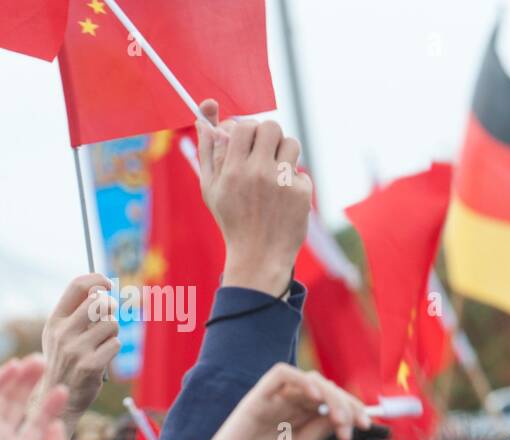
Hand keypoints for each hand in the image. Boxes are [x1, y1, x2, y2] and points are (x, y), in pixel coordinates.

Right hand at [0, 355, 69, 439]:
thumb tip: (56, 424)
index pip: (38, 422)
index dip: (51, 405)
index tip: (64, 389)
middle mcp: (3, 437)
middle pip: (20, 404)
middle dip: (33, 384)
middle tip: (46, 363)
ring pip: (5, 396)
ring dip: (19, 377)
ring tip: (35, 359)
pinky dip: (0, 379)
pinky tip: (14, 365)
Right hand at [37, 274, 119, 432]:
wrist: (58, 395)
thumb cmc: (66, 359)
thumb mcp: (61, 333)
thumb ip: (78, 311)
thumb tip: (100, 287)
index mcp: (55, 320)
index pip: (77, 287)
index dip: (97, 279)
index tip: (107, 283)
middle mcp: (62, 332)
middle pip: (99, 301)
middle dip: (110, 307)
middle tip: (107, 319)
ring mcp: (74, 349)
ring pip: (112, 324)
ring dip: (113, 332)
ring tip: (102, 343)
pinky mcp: (89, 366)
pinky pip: (116, 345)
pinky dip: (114, 348)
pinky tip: (102, 357)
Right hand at [185, 363, 369, 439]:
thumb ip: (319, 431)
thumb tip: (345, 417)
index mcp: (298, 419)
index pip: (331, 402)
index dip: (352, 409)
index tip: (366, 426)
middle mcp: (287, 405)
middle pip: (325, 389)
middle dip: (347, 404)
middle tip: (357, 426)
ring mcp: (272, 400)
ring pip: (309, 381)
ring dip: (331, 396)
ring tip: (340, 421)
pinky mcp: (256, 398)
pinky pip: (281, 375)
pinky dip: (302, 380)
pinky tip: (317, 398)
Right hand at [196, 99, 310, 296]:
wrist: (259, 256)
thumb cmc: (232, 218)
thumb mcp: (211, 186)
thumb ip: (208, 148)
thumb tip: (207, 113)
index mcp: (233, 169)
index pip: (244, 126)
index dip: (246, 130)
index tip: (246, 142)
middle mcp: (258, 173)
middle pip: (271, 126)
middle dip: (267, 135)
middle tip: (264, 151)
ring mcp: (283, 183)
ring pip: (291, 143)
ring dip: (284, 152)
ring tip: (275, 171)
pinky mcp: (302, 194)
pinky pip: (301, 171)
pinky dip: (294, 181)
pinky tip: (284, 199)